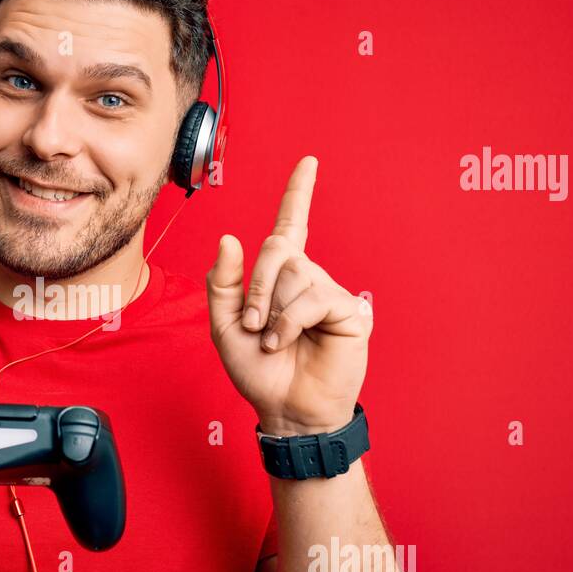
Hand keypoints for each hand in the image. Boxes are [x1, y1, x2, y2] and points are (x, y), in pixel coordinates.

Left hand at [206, 156, 371, 436]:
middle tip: (253, 324)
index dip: (298, 193)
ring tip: (272, 339)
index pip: (289, 226)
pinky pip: (312, 297)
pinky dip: (289, 321)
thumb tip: (230, 238)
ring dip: (271, 309)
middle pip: (279, 249)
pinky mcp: (349, 311)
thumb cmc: (258, 371)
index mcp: (280, 278)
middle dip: (257, 286)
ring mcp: (330, 293)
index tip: (308, 162)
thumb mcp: (225, 326)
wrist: (285, 409)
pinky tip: (287, 341)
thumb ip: (223, 283)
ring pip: (294, 274)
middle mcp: (307, 279)